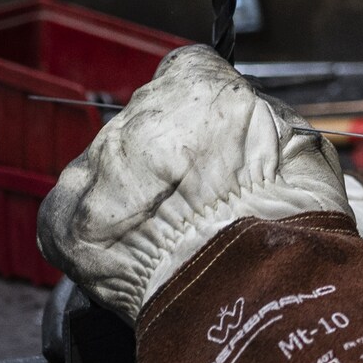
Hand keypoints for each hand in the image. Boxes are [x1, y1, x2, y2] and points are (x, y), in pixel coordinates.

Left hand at [38, 45, 350, 320]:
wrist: (255, 290)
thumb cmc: (289, 219)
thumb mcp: (297, 140)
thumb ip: (251, 115)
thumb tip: (233, 120)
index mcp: (197, 87)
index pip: (185, 72)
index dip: (201, 109)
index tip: (213, 137)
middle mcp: (138, 116)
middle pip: (143, 119)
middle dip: (167, 152)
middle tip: (198, 195)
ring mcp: (96, 168)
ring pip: (109, 166)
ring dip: (132, 190)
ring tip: (171, 232)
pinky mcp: (65, 221)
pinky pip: (75, 213)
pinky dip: (101, 231)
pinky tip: (137, 251)